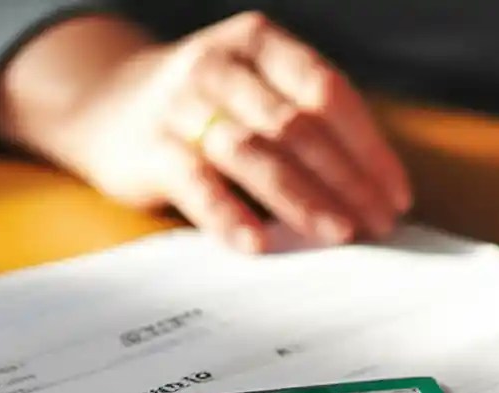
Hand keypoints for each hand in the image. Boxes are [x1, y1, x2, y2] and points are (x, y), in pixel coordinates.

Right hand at [0, 12, 410, 251]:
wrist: (102, 104)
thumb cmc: (207, 106)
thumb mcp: (257, 89)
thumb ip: (306, 124)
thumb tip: (374, 192)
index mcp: (259, 43)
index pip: (328, 93)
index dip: (368, 147)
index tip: (396, 194)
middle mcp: (219, 64)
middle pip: (296, 125)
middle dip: (346, 180)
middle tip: (378, 224)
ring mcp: (180, 103)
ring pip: (253, 152)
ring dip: (303, 198)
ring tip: (339, 233)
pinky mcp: (149, 147)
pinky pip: (196, 184)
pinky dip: (230, 215)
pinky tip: (259, 243)